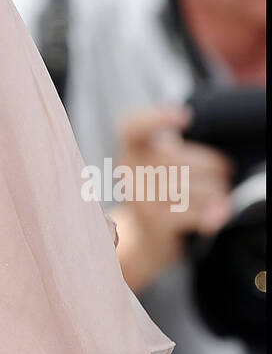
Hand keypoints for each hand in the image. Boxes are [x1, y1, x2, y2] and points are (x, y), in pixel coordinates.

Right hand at [117, 102, 233, 236]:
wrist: (145, 236)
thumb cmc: (162, 189)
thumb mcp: (163, 162)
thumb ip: (186, 155)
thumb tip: (221, 169)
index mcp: (132, 147)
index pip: (133, 126)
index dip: (157, 118)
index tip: (185, 117)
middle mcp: (128, 169)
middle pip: (176, 159)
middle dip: (211, 165)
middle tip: (225, 170)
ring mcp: (138, 196)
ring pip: (187, 187)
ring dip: (215, 190)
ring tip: (222, 192)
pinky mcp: (152, 221)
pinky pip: (190, 212)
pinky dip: (209, 212)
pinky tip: (220, 211)